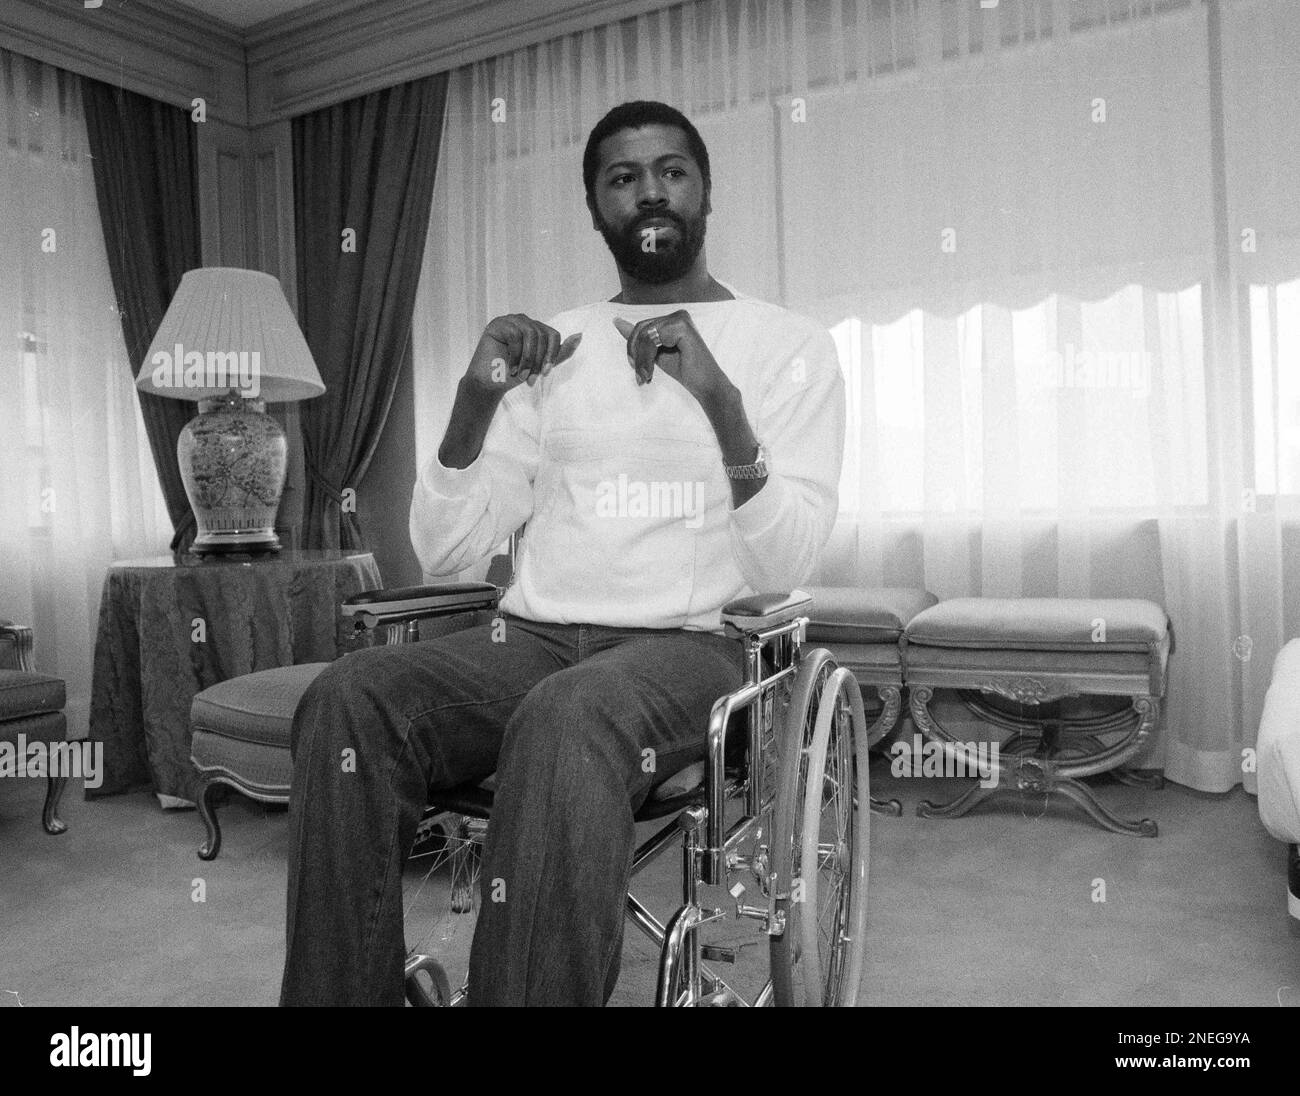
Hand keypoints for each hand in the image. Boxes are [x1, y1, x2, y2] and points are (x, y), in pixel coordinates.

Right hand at [466, 314, 580, 395]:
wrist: (491, 383)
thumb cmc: (515, 375)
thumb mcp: (542, 365)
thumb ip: (561, 352)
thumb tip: (580, 335)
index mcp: (537, 330)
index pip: (554, 335)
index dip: (551, 355)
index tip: (544, 374)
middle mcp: (525, 322)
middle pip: (542, 335)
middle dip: (538, 360)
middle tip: (529, 378)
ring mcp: (511, 321)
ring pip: (530, 334)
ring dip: (527, 358)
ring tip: (519, 373)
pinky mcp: (498, 324)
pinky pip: (515, 334)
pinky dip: (515, 354)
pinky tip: (510, 366)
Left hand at [613, 311, 733, 410]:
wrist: (705, 385)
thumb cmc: (684, 370)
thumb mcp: (656, 353)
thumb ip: (639, 338)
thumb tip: (616, 321)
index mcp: (672, 319)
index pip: (642, 327)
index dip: (633, 347)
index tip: (636, 368)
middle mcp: (678, 314)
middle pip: (641, 329)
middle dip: (635, 353)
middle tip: (639, 375)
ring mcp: (681, 318)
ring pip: (645, 335)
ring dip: (641, 359)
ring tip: (645, 376)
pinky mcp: (682, 326)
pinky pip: (653, 339)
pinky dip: (648, 358)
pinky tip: (652, 372)